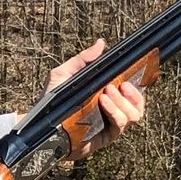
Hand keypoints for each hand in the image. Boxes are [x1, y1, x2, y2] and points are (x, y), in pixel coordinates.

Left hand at [47, 39, 148, 159]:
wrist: (42, 126)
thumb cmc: (51, 101)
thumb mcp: (64, 74)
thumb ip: (83, 59)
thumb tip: (101, 43)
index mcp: (108, 95)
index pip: (133, 89)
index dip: (138, 82)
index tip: (133, 73)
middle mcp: (114, 109)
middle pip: (138, 102)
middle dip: (133, 92)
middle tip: (119, 84)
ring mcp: (111, 124)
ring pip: (133, 114)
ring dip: (123, 102)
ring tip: (106, 93)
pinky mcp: (107, 136)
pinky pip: (121, 125)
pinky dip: (115, 112)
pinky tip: (103, 103)